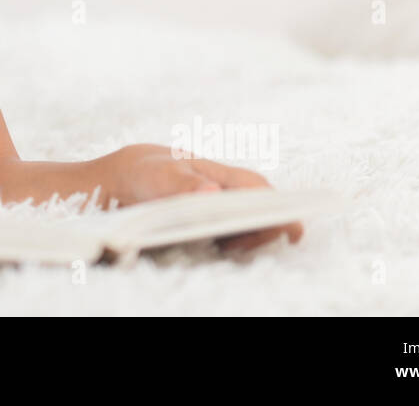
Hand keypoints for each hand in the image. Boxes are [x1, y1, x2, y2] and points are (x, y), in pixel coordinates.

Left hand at [106, 143, 303, 252]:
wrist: (125, 175)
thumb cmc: (149, 170)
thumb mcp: (160, 175)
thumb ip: (183, 184)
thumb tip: (211, 192)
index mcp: (221, 174)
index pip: (260, 190)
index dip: (281, 209)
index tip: (293, 230)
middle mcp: (226, 189)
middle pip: (259, 211)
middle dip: (260, 231)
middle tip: (236, 246)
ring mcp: (219, 205)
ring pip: (246, 224)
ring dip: (244, 239)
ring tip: (224, 247)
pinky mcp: (208, 220)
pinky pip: (230, 232)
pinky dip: (230, 242)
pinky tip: (218, 247)